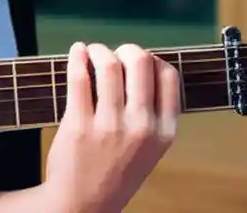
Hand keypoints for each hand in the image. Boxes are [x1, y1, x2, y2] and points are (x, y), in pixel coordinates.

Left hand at [41, 42, 179, 212]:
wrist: (83, 205)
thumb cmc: (115, 171)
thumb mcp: (149, 148)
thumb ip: (151, 113)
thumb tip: (141, 64)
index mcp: (164, 131)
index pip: (169, 76)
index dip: (153, 59)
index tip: (137, 61)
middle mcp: (141, 127)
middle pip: (141, 62)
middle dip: (126, 49)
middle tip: (113, 54)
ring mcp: (110, 126)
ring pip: (109, 65)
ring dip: (98, 50)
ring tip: (91, 53)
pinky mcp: (79, 125)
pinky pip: (79, 78)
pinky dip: (77, 57)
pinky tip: (77, 52)